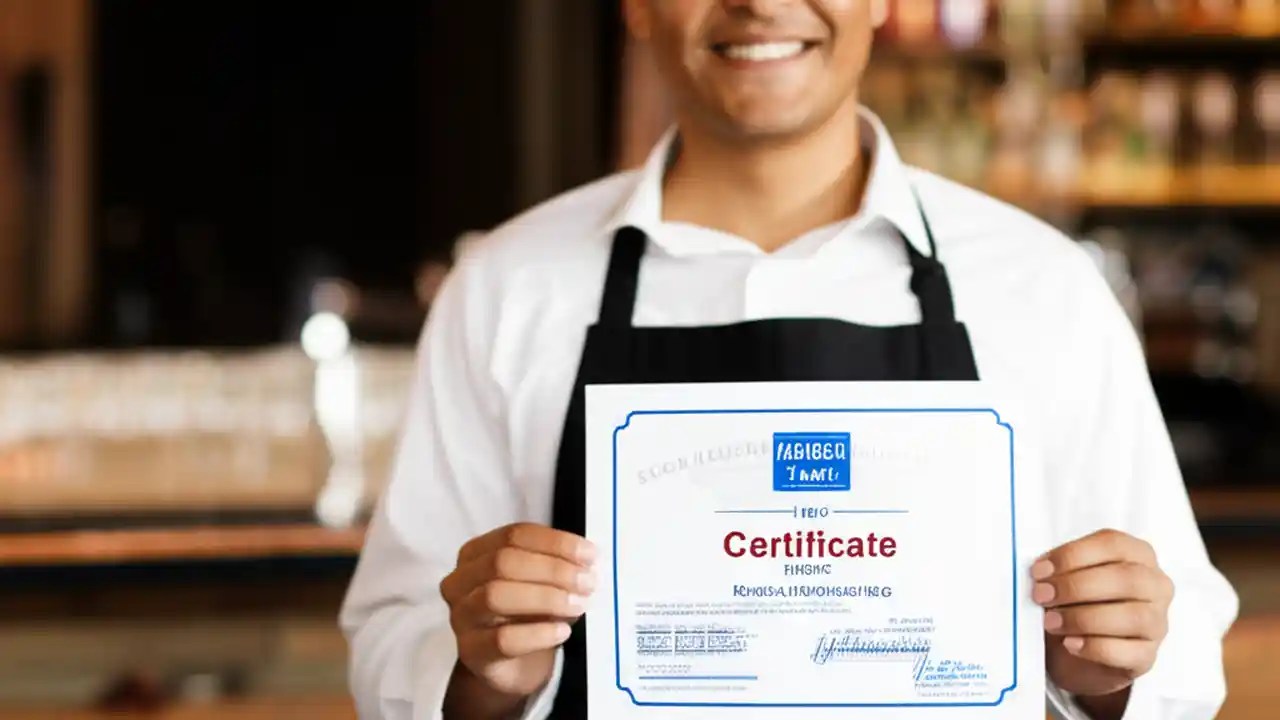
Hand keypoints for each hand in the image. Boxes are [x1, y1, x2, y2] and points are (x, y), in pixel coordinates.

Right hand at [440, 523, 596, 704]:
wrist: (511, 664)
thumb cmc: (526, 613)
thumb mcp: (541, 582)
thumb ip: (558, 567)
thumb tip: (586, 563)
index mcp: (476, 552)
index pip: (514, 535)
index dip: (556, 542)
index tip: (590, 555)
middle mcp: (461, 580)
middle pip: (502, 562)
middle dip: (553, 570)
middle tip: (587, 582)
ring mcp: (462, 616)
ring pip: (496, 596)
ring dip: (546, 598)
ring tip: (577, 606)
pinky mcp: (471, 651)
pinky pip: (502, 640)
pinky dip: (538, 634)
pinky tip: (562, 632)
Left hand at [1032, 529, 1172, 711]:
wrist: (1079, 650)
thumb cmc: (1074, 603)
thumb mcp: (1066, 578)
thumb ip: (1058, 570)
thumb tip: (1039, 573)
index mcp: (1137, 554)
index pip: (1113, 544)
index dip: (1073, 555)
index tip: (1039, 570)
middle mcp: (1156, 585)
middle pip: (1125, 578)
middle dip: (1076, 586)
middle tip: (1042, 595)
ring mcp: (1157, 622)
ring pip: (1132, 616)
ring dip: (1083, 618)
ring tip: (1051, 622)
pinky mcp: (1148, 656)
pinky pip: (1128, 652)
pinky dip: (1095, 647)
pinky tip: (1070, 644)